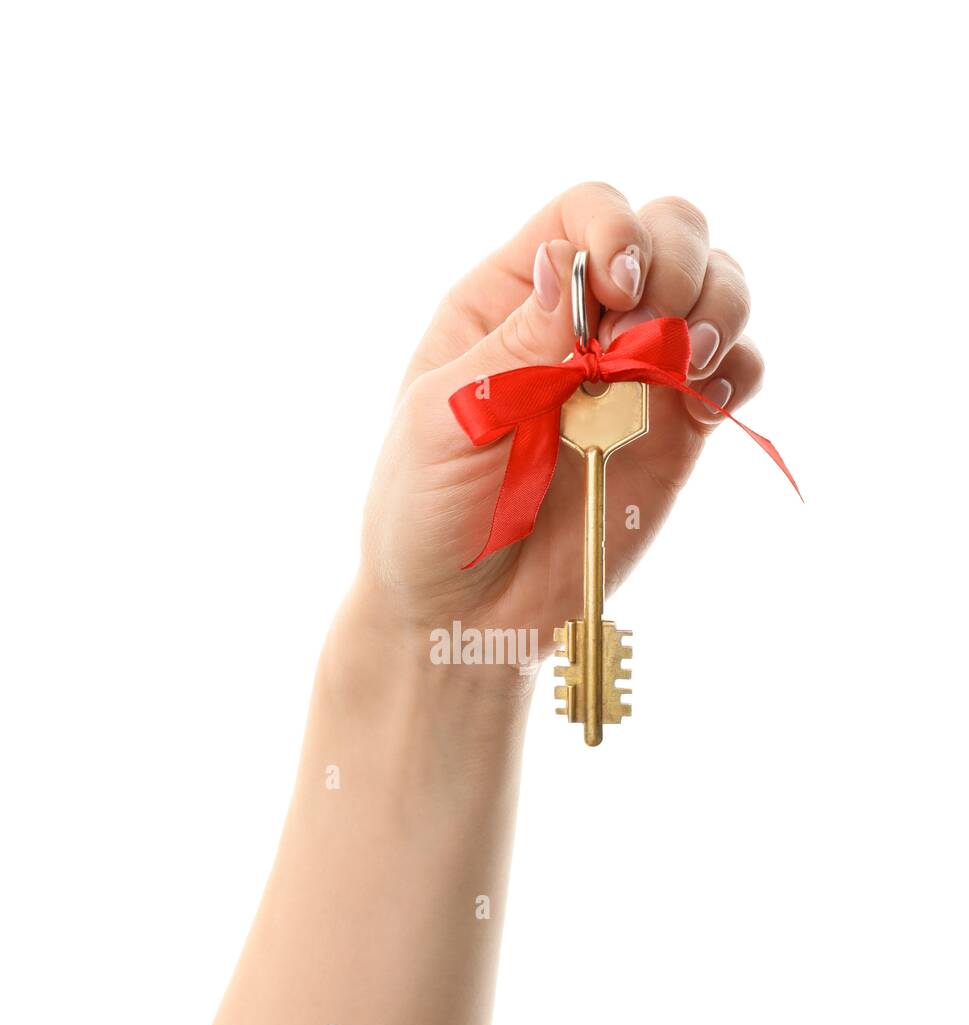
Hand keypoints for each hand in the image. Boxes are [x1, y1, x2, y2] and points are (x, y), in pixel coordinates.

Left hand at [360, 183, 763, 649]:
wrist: (464, 614)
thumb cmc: (427, 515)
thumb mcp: (445, 424)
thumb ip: (513, 347)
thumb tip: (568, 266)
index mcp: (509, 301)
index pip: (583, 214)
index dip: (615, 230)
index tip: (616, 292)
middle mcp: (582, 324)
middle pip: (667, 230)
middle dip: (679, 260)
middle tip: (653, 331)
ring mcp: (635, 376)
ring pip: (715, 291)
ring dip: (721, 306)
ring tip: (687, 362)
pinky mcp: (674, 434)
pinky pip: (735, 373)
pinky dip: (742, 369)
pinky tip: (711, 398)